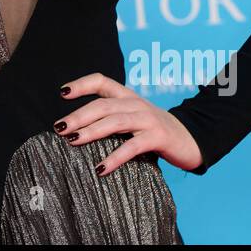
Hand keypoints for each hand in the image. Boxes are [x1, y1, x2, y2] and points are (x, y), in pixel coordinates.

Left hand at [54, 72, 202, 174]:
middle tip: (60, 128)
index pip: (102, 81)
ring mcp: (148, 119)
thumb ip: (111, 119)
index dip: (81, 84)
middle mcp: (136, 104)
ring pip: (114, 122)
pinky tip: (100, 168)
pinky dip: (115, 157)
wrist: (191, 140)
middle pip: (103, 105)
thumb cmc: (154, 132)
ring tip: (72, 140)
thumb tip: (76, 131)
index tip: (62, 93)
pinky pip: (132, 147)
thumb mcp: (132, 119)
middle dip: (79, 115)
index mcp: (128, 96)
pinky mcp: (157, 137)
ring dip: (91, 131)